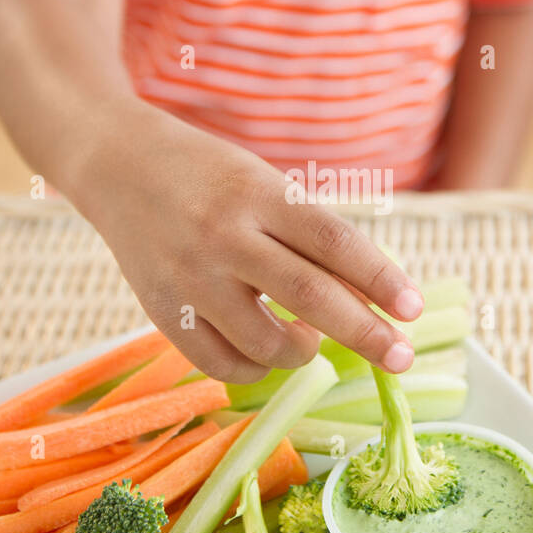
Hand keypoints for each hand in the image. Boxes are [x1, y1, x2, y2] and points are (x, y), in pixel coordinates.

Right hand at [73, 102, 423, 381]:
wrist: (119, 166)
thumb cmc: (211, 178)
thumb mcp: (264, 187)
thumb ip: (310, 238)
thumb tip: (370, 301)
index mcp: (260, 194)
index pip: (334, 242)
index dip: (380, 278)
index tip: (413, 309)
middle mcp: (226, 235)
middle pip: (309, 294)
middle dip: (365, 332)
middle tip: (400, 357)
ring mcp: (191, 276)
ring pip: (266, 340)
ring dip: (303, 351)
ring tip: (308, 338)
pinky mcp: (161, 310)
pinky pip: (221, 362)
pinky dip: (256, 367)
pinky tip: (266, 351)